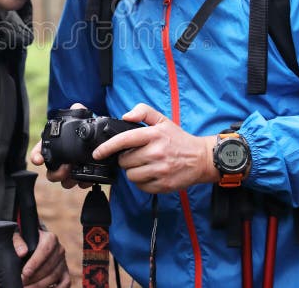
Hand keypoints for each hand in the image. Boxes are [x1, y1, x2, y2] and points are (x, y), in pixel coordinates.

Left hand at [14, 229, 69, 287]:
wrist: (37, 243)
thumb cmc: (26, 240)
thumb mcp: (20, 236)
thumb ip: (18, 242)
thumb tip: (22, 252)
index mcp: (50, 238)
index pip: (45, 250)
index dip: (35, 263)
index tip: (25, 273)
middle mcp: (59, 249)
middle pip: (49, 267)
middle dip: (34, 278)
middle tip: (22, 283)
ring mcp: (63, 262)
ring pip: (54, 276)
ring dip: (40, 285)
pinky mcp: (65, 273)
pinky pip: (65, 283)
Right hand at [30, 103, 93, 189]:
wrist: (103, 139)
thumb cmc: (87, 129)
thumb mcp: (83, 118)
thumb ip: (78, 110)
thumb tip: (76, 106)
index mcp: (56, 145)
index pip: (40, 151)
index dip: (37, 155)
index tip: (38, 160)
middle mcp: (61, 160)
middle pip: (51, 172)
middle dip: (55, 173)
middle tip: (66, 168)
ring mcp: (71, 170)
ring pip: (64, 181)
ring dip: (68, 181)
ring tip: (76, 176)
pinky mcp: (83, 176)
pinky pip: (80, 184)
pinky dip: (84, 183)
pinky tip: (88, 181)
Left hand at [92, 103, 219, 193]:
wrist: (201, 158)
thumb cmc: (178, 139)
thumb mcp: (162, 120)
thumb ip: (143, 112)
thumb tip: (126, 116)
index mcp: (154, 135)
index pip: (124, 140)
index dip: (107, 147)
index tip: (97, 153)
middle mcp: (156, 152)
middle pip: (125, 161)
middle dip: (126, 159)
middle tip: (137, 155)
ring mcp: (160, 170)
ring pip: (131, 175)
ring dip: (133, 171)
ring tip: (144, 165)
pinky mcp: (163, 185)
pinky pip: (141, 186)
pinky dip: (142, 181)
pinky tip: (150, 173)